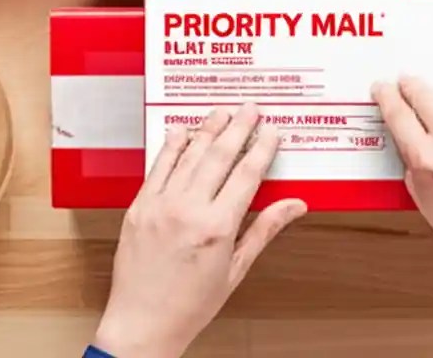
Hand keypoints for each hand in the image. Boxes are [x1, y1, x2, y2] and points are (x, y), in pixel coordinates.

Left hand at [94, 105, 306, 357]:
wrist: (142, 324)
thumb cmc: (189, 305)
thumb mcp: (235, 270)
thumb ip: (263, 229)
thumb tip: (294, 205)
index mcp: (217, 228)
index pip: (247, 175)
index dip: (262, 149)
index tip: (272, 132)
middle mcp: (187, 211)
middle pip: (219, 156)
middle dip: (238, 128)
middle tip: (250, 108)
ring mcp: (159, 206)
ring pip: (188, 155)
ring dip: (208, 130)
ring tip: (222, 113)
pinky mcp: (138, 207)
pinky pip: (158, 167)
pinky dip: (171, 146)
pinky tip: (182, 131)